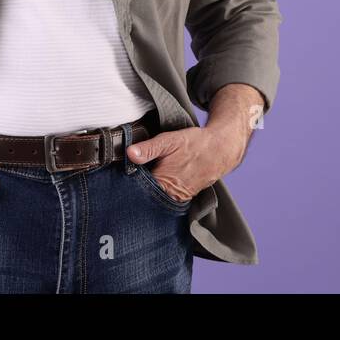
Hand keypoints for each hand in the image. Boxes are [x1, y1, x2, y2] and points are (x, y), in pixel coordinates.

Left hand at [123, 125, 246, 203]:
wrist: (220, 149)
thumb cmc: (195, 144)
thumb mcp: (169, 140)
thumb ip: (148, 149)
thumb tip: (129, 154)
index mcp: (163, 183)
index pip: (137, 191)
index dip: (127, 184)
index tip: (120, 179)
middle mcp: (170, 195)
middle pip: (145, 198)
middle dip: (137, 189)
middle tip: (131, 178)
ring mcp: (178, 198)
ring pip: (156, 199)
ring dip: (149, 191)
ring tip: (147, 178)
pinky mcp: (184, 198)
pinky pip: (167, 198)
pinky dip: (161, 192)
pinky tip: (160, 181)